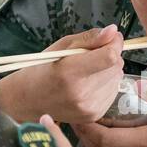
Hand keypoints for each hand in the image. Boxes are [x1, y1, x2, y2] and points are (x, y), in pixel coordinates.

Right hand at [0, 25, 124, 124]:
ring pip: (117, 79)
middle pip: (116, 67)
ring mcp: (88, 107)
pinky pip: (113, 92)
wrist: (28, 100)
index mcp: (69, 72)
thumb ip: (90, 38)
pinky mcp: (94, 115)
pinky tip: (89, 84)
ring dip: (108, 71)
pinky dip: (106, 84)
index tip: (109, 38)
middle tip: (91, 56)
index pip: (110, 57)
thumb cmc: (43, 69)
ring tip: (87, 72)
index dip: (114, 43)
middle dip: (110, 56)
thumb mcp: (62, 46)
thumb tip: (113, 31)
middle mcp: (81, 93)